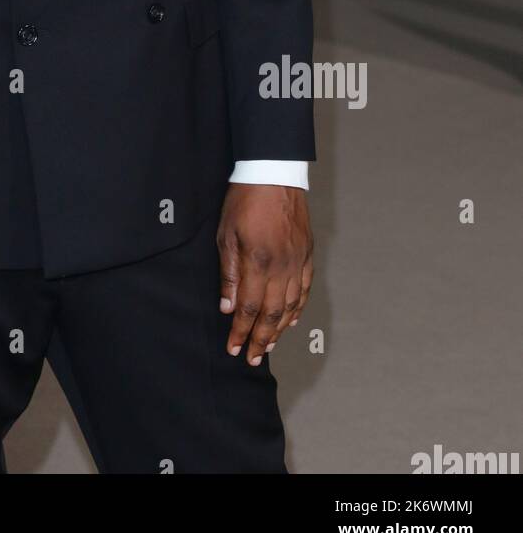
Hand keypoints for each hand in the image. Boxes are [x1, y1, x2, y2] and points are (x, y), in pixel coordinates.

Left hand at [216, 183, 312, 365]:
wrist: (274, 174)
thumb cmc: (245, 201)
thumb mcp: (226, 234)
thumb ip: (229, 273)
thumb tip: (227, 306)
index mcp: (259, 263)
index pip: (250, 309)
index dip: (241, 332)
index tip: (233, 348)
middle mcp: (282, 268)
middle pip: (273, 314)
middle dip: (260, 339)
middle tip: (250, 358)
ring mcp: (298, 262)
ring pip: (290, 306)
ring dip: (278, 330)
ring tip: (267, 346)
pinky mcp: (307, 254)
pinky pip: (304, 289)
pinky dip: (297, 309)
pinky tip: (290, 321)